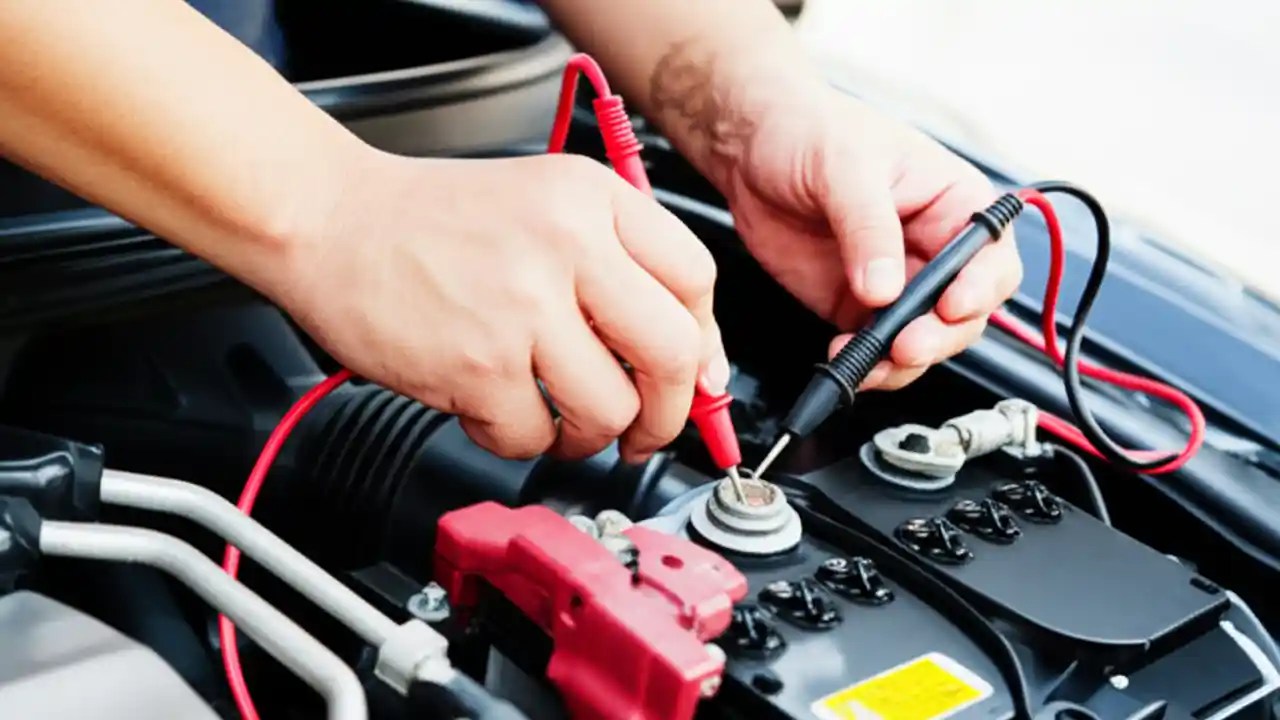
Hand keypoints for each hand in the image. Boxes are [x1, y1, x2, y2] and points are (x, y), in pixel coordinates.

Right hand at [273, 151, 727, 461]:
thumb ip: (621, 264)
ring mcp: (521, 306)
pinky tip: (498, 409)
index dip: (704, 345)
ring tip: (562, 421)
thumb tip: (692, 356)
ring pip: (609, 410)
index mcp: (592, 199)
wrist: (328, 219)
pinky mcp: (475, 364)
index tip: (695, 378)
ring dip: (591, 436)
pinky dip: (520, 440)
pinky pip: (532, 437)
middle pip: (673, 355)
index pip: (696, 280)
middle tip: (647, 428)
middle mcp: (567, 245)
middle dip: (669, 414)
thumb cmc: (433, 220)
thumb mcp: (545, 204)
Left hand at [708, 85, 1021, 389]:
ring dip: (901, 359)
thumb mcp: (845, 168)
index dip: (980, 288)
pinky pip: (875, 348)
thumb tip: (882, 288)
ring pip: (923, 339)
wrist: (749, 145)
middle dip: (939, 335)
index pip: (991, 257)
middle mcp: (933, 247)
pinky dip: (865, 362)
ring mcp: (896, 281)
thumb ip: (867, 228)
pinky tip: (843, 355)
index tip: (951, 305)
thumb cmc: (809, 129)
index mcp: (953, 202)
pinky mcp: (856, 306)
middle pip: (964, 313)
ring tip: (869, 359)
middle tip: (905, 344)